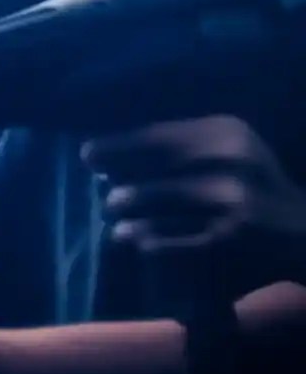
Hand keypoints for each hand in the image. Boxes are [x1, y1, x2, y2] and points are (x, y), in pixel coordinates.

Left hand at [83, 115, 305, 298]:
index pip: (153, 136)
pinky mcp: (223, 242)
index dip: (114, 148)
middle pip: (145, 171)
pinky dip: (143, 240)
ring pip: (146, 206)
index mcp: (225, 132)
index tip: (88, 157)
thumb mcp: (228, 150)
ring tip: (118, 223)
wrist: (304, 231)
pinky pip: (161, 240)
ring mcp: (227, 203)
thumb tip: (108, 157)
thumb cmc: (253, 185)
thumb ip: (178, 146)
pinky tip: (134, 241)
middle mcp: (227, 161)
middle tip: (111, 199)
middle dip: (119, 187)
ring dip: (124, 217)